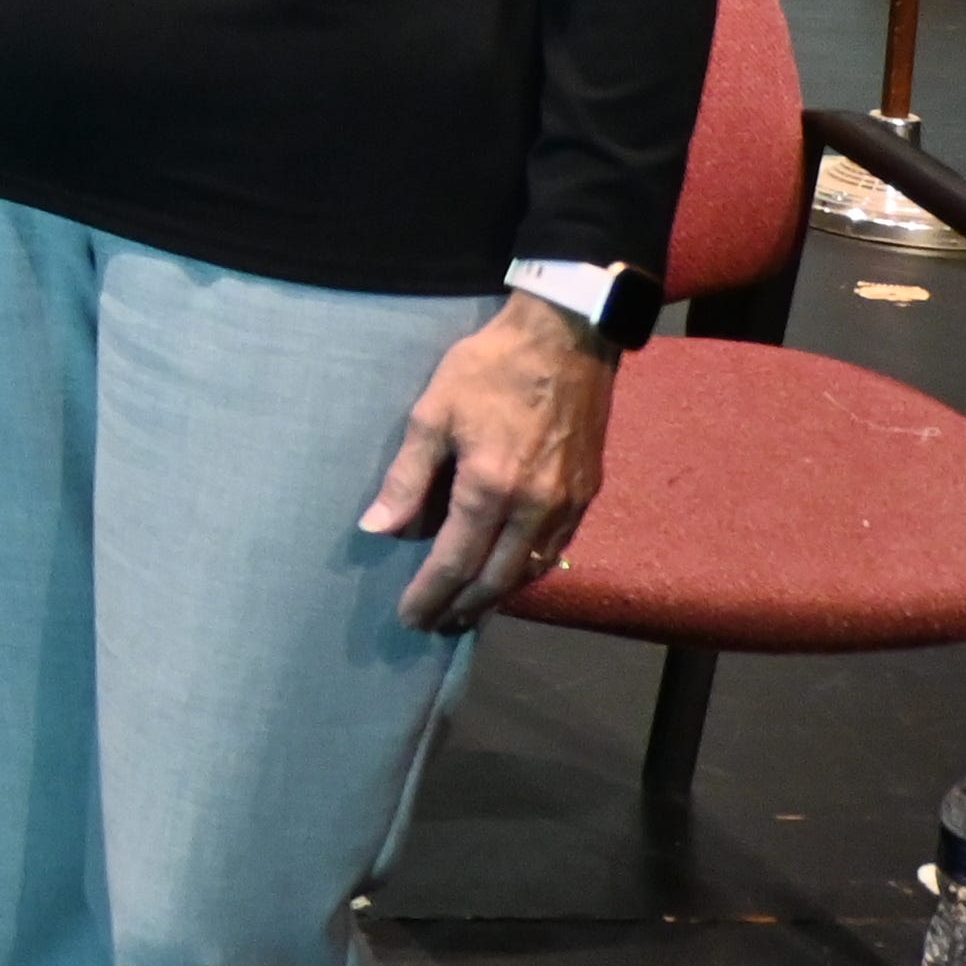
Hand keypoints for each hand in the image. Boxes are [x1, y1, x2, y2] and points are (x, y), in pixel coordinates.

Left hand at [364, 293, 615, 631]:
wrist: (567, 339)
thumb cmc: (489, 369)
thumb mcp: (432, 414)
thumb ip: (407, 478)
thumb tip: (378, 529)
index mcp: (490, 488)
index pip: (454, 561)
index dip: (429, 594)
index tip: (409, 618)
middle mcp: (534, 507)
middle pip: (495, 579)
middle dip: (461, 607)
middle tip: (433, 626)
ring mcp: (568, 504)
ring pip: (528, 570)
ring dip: (495, 597)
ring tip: (465, 610)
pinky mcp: (587, 494)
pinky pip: (554, 550)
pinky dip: (526, 572)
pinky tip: (508, 576)